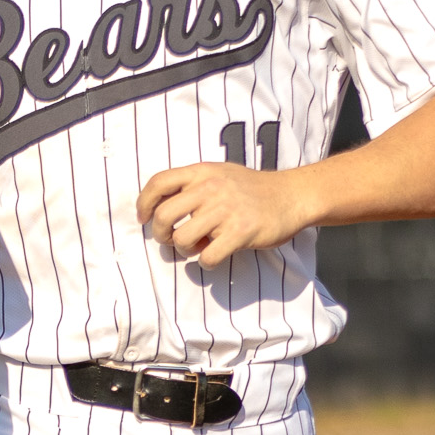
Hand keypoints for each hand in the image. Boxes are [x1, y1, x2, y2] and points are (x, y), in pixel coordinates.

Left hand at [137, 162, 315, 263]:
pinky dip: (206, 262)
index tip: (143, 218)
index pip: (158, 183)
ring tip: (198, 246)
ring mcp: (226, 211)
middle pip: (163, 216)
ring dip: (184, 250)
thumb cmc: (251, 188)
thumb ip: (192, 184)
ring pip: (182, 240)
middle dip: (161, 234)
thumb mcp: (219, 173)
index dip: (144, 203)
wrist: (291, 195)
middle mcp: (210, 188)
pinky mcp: (240, 232)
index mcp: (202, 172)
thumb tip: (159, 205)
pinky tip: (214, 255)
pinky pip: (207, 257)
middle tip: (171, 239)